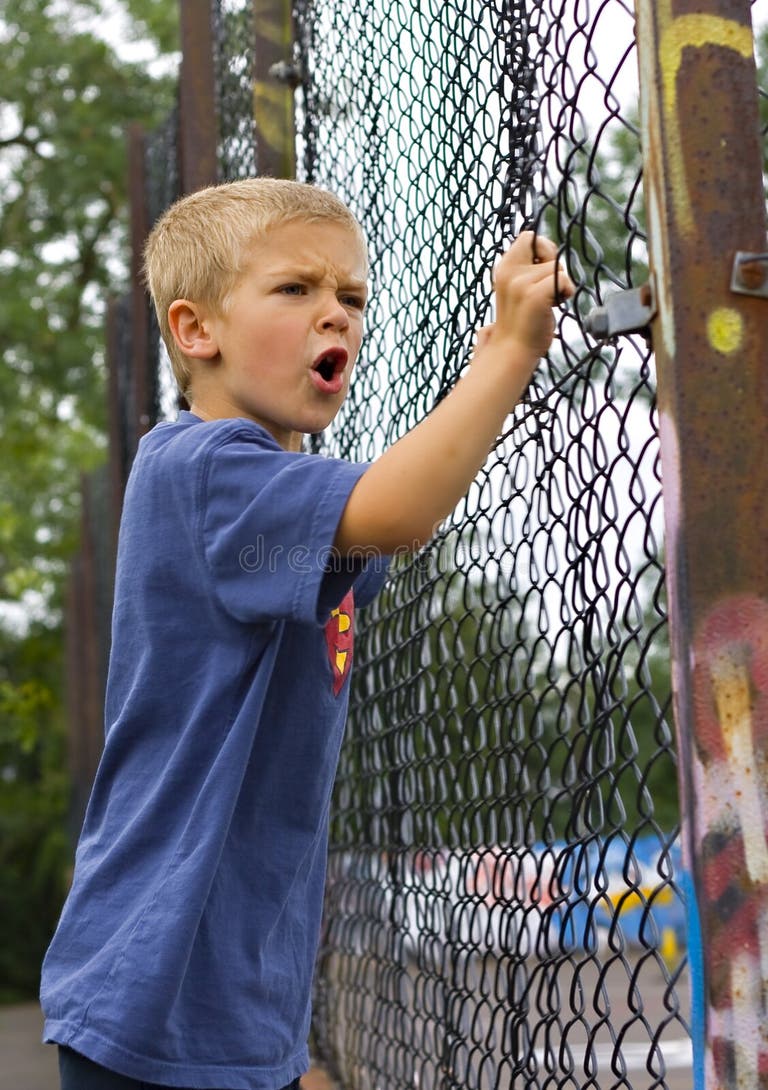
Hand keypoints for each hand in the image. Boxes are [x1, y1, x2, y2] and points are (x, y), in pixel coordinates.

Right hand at [483, 232, 573, 360]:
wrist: (512, 352)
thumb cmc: (521, 323)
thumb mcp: (517, 288)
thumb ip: (528, 268)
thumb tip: (548, 248)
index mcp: (503, 268)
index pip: (528, 237)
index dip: (542, 250)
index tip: (541, 271)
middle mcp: (509, 271)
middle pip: (545, 245)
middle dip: (553, 263)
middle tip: (546, 288)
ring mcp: (521, 283)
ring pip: (558, 267)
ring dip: (560, 285)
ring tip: (546, 304)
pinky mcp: (535, 295)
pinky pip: (564, 280)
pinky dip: (566, 293)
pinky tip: (555, 306)